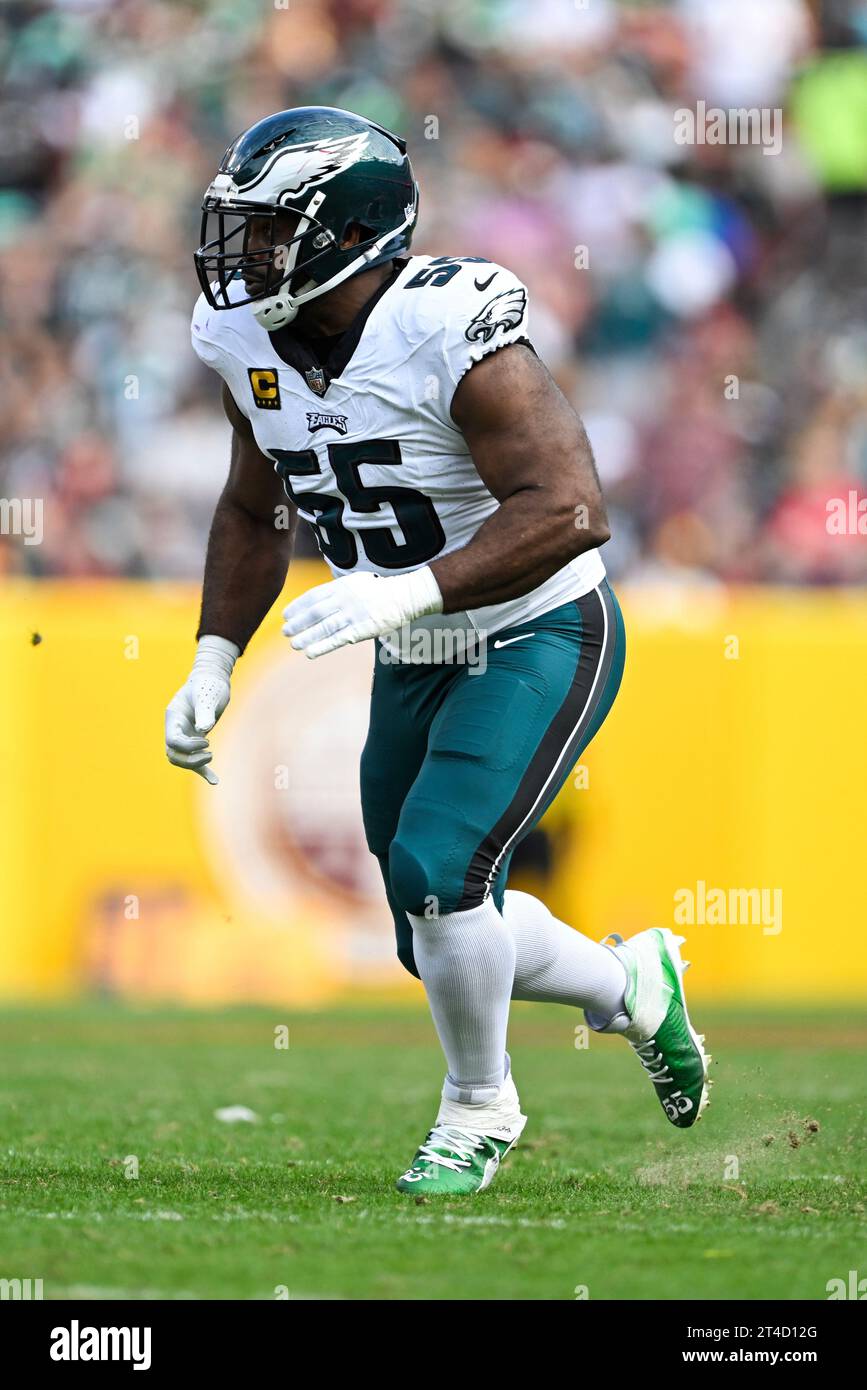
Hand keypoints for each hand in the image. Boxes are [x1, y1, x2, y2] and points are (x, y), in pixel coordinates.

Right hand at [165, 635, 239, 784]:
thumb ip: (205, 711)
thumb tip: (204, 729)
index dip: (188, 746)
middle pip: (173, 753)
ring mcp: (184, 734)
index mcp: (174, 716)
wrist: (213, 680)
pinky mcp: (195, 739)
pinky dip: (203, 770)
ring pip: (180, 759)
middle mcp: (176, 727)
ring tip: (212, 763)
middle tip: (210, 754)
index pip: (172, 740)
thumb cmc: (210, 684)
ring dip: (194, 766)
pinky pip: (194, 758)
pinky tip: (215, 781)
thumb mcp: (208, 695)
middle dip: (189, 759)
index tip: (207, 742)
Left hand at [282, 568, 442, 658]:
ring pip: (323, 627)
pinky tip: (310, 653)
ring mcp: (353, 615)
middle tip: (285, 631)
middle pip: (315, 613)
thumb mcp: (355, 582)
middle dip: (298, 623)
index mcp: (341, 586)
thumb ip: (336, 590)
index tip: (285, 615)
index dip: (297, 607)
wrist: (404, 597)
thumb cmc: (379, 590)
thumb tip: (318, 599)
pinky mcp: (361, 630)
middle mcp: (344, 599)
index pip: (313, 597)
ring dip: (306, 636)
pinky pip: (337, 640)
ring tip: (294, 644)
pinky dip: (322, 647)